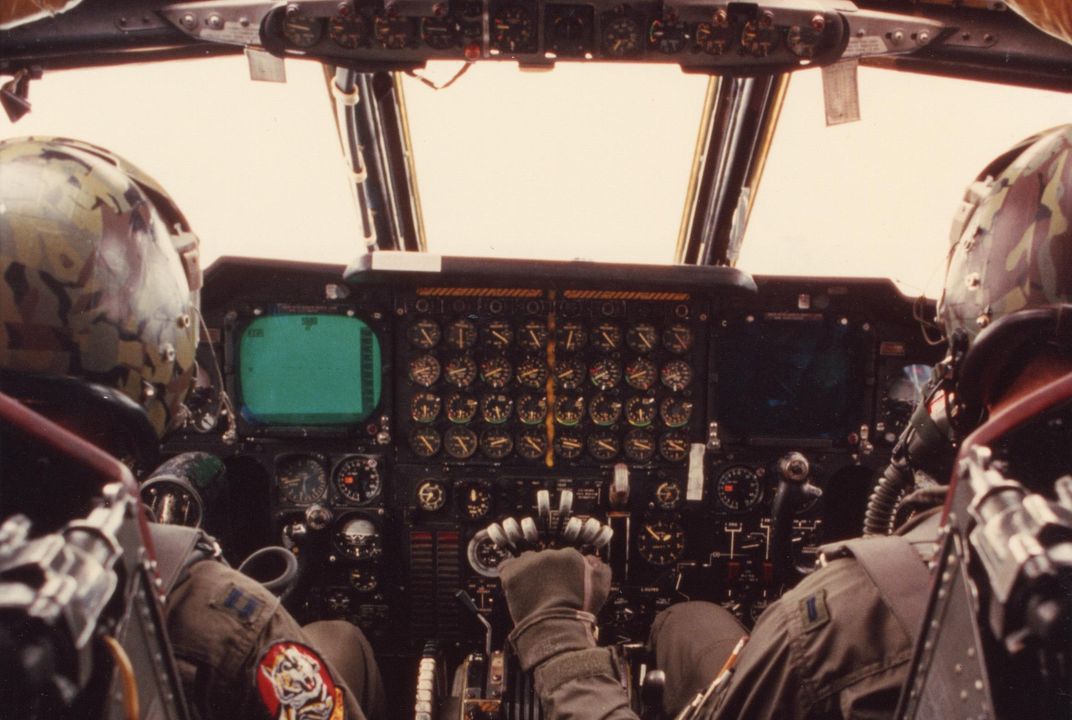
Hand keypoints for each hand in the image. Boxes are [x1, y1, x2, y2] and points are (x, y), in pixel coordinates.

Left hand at [498, 548, 611, 670]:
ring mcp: (529, 563)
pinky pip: (506, 567)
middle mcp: (549, 554)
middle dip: (546, 572)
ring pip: (526, 561)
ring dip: (529, 572)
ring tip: (533, 591)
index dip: (563, 572)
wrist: (555, 629)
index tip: (562, 584)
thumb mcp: (602, 589)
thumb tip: (592, 561)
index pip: (564, 557)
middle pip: (545, 558)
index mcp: (570, 556)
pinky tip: (517, 586)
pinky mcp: (512, 574)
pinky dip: (511, 575)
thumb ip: (601, 569)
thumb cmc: (578, 613)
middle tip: (548, 591)